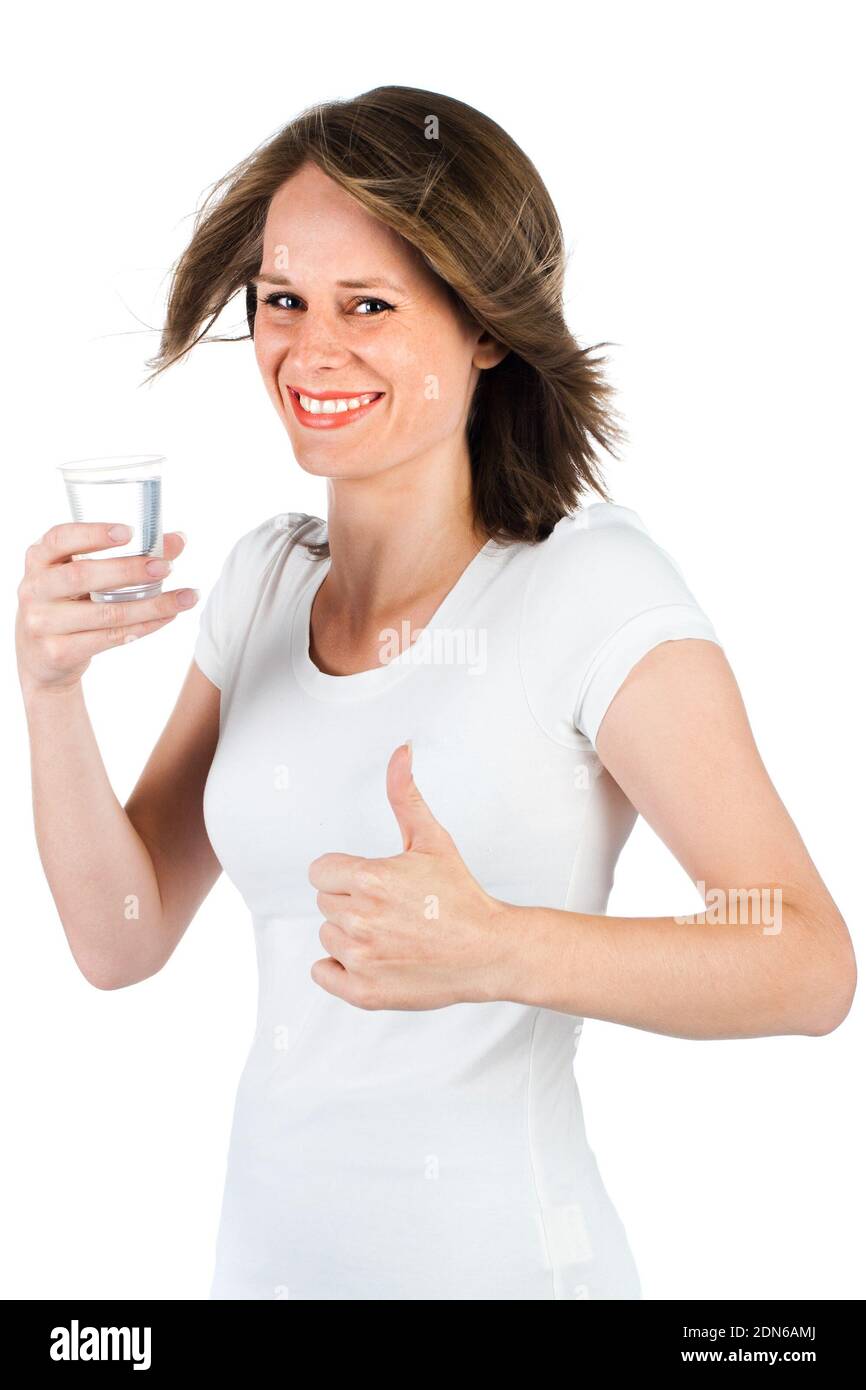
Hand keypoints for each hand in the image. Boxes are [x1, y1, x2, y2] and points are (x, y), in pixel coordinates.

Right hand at [16, 522, 196, 697]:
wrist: (41, 660)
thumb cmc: (68, 605)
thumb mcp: (82, 576)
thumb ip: (124, 555)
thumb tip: (176, 541)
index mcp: (38, 560)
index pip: (60, 538)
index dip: (93, 533)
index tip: (128, 532)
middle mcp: (34, 589)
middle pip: (82, 576)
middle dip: (128, 570)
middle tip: (165, 567)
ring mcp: (42, 623)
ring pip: (105, 613)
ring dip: (150, 605)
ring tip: (184, 597)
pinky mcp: (58, 652)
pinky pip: (109, 638)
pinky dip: (143, 626)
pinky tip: (166, 617)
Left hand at [308, 742, 512, 1010]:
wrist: (489, 950)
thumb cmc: (461, 897)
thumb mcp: (432, 840)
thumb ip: (405, 795)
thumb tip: (401, 753)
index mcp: (370, 880)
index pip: (320, 872)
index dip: (346, 874)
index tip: (373, 881)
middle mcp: (360, 920)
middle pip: (325, 902)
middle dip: (352, 901)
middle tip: (391, 907)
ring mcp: (361, 958)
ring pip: (327, 935)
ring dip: (350, 933)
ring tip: (390, 932)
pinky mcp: (364, 990)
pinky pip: (322, 973)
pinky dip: (338, 968)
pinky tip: (371, 956)